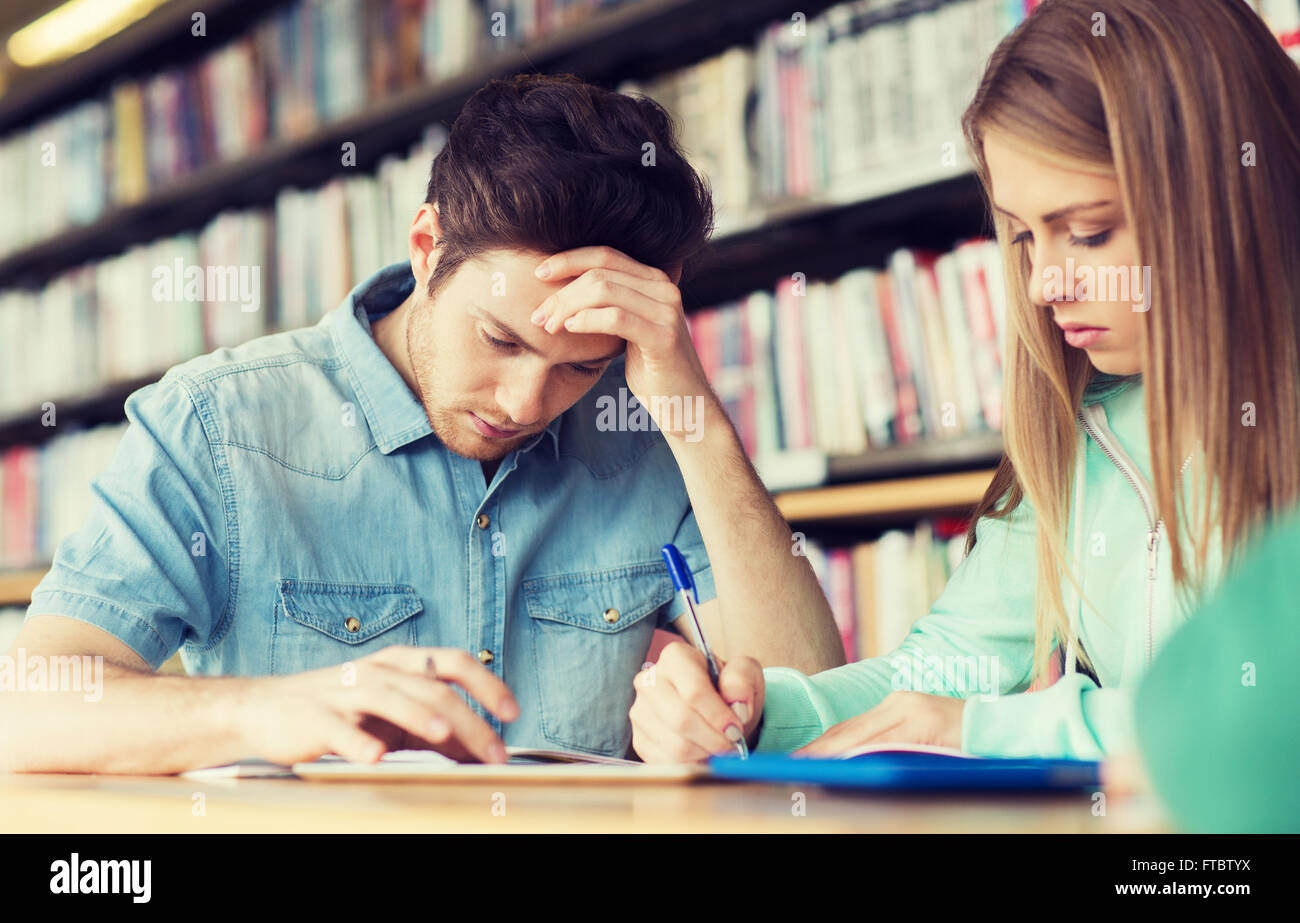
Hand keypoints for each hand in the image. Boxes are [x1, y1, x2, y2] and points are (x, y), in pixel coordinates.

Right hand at [239, 646, 518, 764]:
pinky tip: (375, 757)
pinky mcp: (313, 717)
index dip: (488, 684)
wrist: (265, 709)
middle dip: (470, 720)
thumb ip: (436, 729)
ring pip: (390, 696)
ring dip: (419, 715)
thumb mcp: (394, 716)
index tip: (514, 713)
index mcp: (402, 664)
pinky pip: (338, 728)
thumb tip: (484, 751)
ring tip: (443, 734)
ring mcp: (345, 691)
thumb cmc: (343, 711)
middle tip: (495, 753)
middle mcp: (378, 671)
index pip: (454, 662)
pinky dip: (358, 741)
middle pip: (433, 688)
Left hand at [531, 246, 712, 440]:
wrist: (685, 404)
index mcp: (655, 280)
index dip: (569, 259)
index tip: (539, 273)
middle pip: (600, 272)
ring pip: (604, 291)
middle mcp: (664, 288)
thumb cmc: (652, 369)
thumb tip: (566, 292)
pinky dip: (586, 321)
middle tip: (537, 315)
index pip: (605, 255)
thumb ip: (611, 306)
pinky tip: (569, 329)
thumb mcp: (630, 329)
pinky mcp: (663, 337)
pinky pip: (616, 318)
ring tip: (547, 326)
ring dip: (567, 307)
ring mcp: (667, 311)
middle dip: (561, 291)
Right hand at [629, 641, 764, 762]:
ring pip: (675, 746)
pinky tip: (703, 753)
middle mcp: (650, 681)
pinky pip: (667, 762)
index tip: (736, 728)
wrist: (714, 709)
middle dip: (713, 738)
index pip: (693, 690)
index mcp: (675, 657)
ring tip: (718, 745)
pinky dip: (692, 764)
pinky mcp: (639, 739)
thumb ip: (742, 680)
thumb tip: (737, 704)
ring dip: (705, 753)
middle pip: (681, 720)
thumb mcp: (745, 672)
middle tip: (731, 743)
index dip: (718, 715)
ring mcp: (640, 712)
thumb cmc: (728, 688)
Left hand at [796, 691, 965, 755]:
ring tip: (811, 766)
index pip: (849, 727)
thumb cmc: (960, 738)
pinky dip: (862, 753)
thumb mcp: (919, 735)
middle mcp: (899, 702)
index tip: (800, 758)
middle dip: (820, 749)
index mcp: (895, 705)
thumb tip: (853, 762)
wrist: (1001, 727)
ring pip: (862, 735)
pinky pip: (887, 742)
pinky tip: (846, 764)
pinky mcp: (924, 721)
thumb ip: (889, 742)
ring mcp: (911, 710)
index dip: (822, 744)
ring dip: (834, 753)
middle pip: (850, 729)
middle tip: (794, 765)